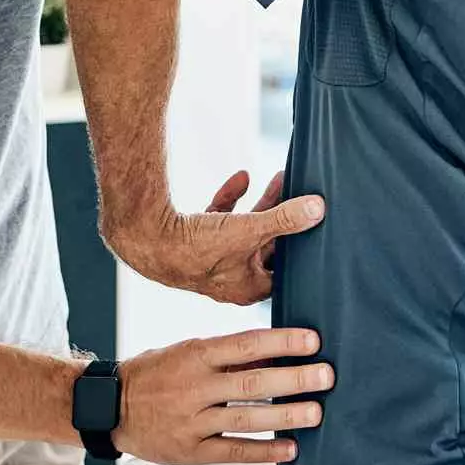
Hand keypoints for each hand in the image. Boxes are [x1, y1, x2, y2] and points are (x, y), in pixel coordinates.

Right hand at [113, 327, 332, 464]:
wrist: (107, 406)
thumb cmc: (157, 372)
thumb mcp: (186, 352)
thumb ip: (227, 354)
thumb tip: (277, 350)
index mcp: (195, 354)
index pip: (246, 344)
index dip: (282, 343)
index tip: (314, 341)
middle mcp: (194, 387)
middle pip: (252, 383)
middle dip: (294, 380)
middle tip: (327, 376)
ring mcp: (191, 421)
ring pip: (246, 419)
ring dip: (285, 416)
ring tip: (317, 413)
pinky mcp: (189, 451)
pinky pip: (232, 451)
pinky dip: (263, 451)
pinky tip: (291, 449)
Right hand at [117, 171, 323, 303]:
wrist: (145, 239)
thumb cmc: (198, 247)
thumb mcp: (250, 230)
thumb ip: (285, 218)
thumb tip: (319, 208)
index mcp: (248, 287)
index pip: (284, 272)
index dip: (300, 251)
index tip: (315, 230)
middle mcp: (231, 277)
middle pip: (267, 245)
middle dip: (284, 219)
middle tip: (302, 195)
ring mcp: (211, 258)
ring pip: (245, 229)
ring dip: (262, 204)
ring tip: (279, 177)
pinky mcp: (194, 239)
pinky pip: (220, 218)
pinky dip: (232, 199)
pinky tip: (240, 176)